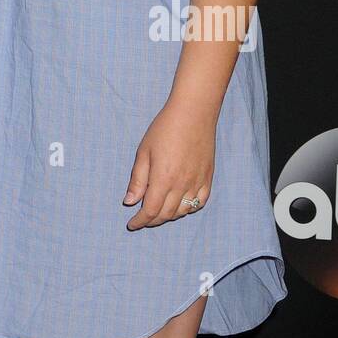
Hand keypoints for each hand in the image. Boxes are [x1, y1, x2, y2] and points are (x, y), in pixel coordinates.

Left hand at [122, 101, 214, 228]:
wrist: (193, 113)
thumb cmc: (164, 129)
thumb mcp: (144, 152)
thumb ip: (137, 180)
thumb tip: (129, 202)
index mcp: (163, 179)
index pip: (150, 211)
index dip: (140, 221)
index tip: (132, 224)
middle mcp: (182, 185)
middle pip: (166, 214)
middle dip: (152, 220)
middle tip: (142, 218)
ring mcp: (197, 182)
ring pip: (183, 211)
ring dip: (169, 216)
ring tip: (158, 211)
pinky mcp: (208, 178)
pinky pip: (200, 202)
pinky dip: (189, 208)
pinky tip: (181, 205)